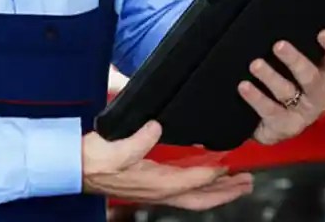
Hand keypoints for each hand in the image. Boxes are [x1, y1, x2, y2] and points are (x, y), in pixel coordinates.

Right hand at [82, 121, 254, 209]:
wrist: (76, 167)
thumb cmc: (94, 159)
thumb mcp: (116, 147)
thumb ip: (138, 139)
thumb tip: (156, 127)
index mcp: (154, 183)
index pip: (190, 182)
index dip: (211, 174)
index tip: (229, 165)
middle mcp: (159, 190)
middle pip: (200, 198)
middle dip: (226, 192)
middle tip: (248, 182)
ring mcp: (156, 190)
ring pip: (195, 197)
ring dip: (218, 191)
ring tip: (238, 182)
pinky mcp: (152, 184)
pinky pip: (184, 190)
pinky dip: (201, 186)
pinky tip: (208, 175)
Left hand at [239, 29, 324, 144]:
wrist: (261, 121)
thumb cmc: (277, 82)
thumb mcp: (287, 65)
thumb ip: (289, 47)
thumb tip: (273, 17)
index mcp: (323, 74)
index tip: (322, 33)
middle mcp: (317, 95)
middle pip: (312, 77)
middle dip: (295, 60)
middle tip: (278, 45)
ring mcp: (302, 114)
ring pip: (288, 92)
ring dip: (271, 77)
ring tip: (255, 64)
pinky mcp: (284, 127)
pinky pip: (270, 111)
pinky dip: (256, 98)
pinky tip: (244, 86)